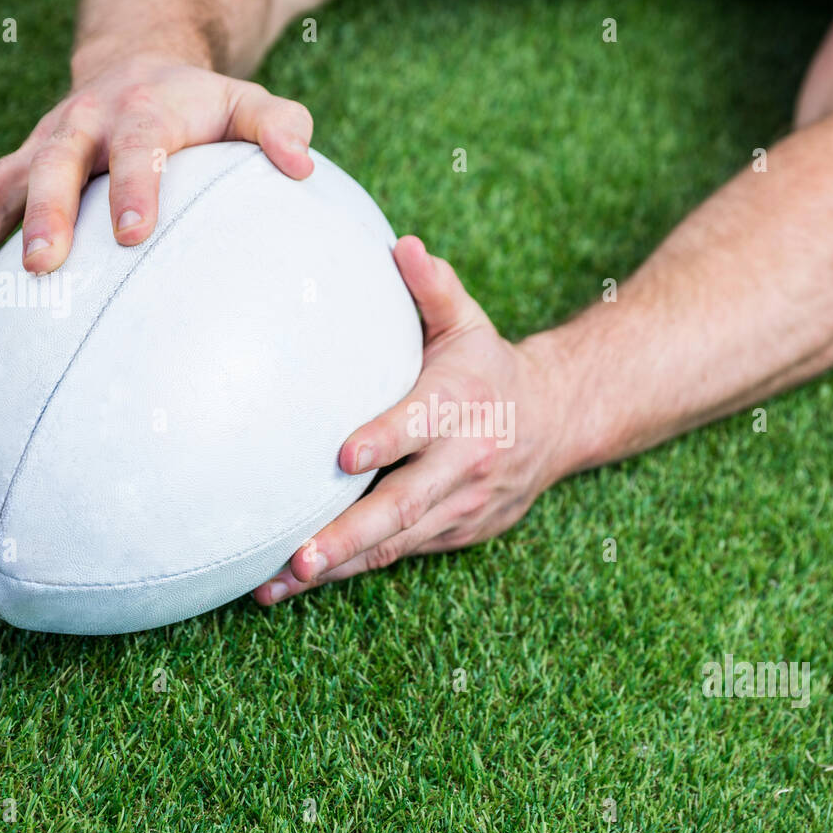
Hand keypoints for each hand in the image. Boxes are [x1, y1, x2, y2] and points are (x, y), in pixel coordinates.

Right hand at [0, 56, 313, 327]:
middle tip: (44, 267)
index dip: (135, 185)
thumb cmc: (202, 106)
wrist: (138, 70)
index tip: (135, 234)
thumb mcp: (247, 104)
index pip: (139, 144)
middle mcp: (82, 126)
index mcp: (144, 111)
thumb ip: (280, 126)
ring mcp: (43, 149)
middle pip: (56, 164)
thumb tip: (302, 165)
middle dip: (47, 214)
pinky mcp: (18, 172)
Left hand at [254, 236, 566, 604]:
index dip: (386, 439)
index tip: (343, 456)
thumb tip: (402, 246)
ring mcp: (460, 505)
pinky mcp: (454, 533)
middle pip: (404, 505)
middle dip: (349, 535)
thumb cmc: (489, 368)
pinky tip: (297, 582)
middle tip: (298, 556)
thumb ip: (434, 289)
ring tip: (276, 585)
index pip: (422, 424)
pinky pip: (397, 555)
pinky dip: (350, 570)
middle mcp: (462, 462)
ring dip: (337, 566)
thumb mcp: (470, 322)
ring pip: (395, 544)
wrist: (556, 422)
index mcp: (461, 405)